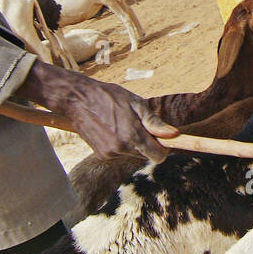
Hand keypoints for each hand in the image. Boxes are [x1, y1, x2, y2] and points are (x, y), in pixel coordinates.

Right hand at [17, 62, 178, 163]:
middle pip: (145, 155)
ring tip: (121, 124)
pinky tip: (111, 129)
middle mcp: (122, 149)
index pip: (158, 156)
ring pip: (132, 154)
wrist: (78, 99)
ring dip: (132, 143)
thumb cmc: (109, 97)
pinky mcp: (101, 155)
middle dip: (146, 143)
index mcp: (133, 136)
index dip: (163, 149)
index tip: (162, 140)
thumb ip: (154, 122)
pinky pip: (119, 154)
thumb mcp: (136, 104)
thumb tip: (174, 135)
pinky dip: (120, 145)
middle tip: (137, 124)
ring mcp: (110, 154)